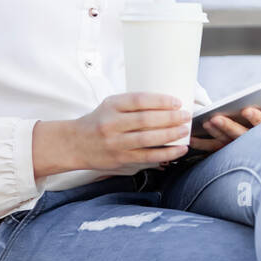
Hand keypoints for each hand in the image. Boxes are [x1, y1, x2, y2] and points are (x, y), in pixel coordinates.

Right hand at [71, 92, 192, 170]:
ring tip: (184, 130)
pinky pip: (147, 157)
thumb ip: (133, 105)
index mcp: (111, 105)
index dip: (161, 101)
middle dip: (170, 118)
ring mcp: (116, 143)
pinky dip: (166, 153)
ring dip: (171, 135)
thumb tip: (167, 106)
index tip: (176, 102)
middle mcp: (112, 124)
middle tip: (185, 116)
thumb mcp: (111, 105)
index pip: (140, 100)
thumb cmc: (98, 122)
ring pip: (148, 139)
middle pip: (146, 120)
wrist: (75, 144)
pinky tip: (179, 149)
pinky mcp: (121, 159)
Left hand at [190, 100, 260, 154]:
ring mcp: (239, 153)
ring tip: (206, 123)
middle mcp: (253, 148)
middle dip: (228, 127)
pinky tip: (192, 138)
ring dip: (215, 135)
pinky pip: (213, 150)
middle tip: (215, 118)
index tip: (247, 110)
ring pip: (225, 144)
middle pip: (241, 137)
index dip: (257, 119)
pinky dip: (202, 144)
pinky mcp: (227, 155)